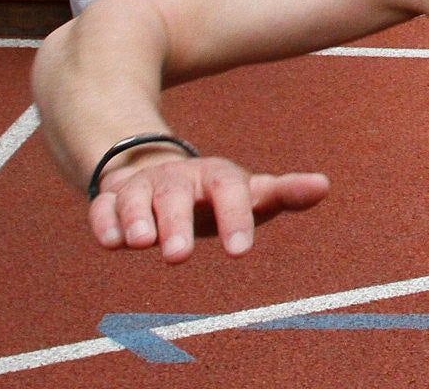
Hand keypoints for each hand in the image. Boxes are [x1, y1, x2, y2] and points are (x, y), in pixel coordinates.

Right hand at [89, 151, 330, 262]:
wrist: (159, 171)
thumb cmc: (215, 194)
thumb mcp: (249, 192)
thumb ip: (284, 193)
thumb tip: (325, 185)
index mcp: (217, 176)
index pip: (230, 190)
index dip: (235, 218)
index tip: (240, 253)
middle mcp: (178, 179)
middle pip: (176, 196)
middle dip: (177, 224)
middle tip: (180, 257)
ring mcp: (142, 188)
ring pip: (136, 198)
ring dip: (138, 219)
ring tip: (144, 243)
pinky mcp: (111, 200)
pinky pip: (103, 208)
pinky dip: (106, 223)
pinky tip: (112, 241)